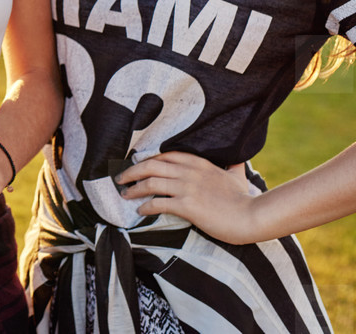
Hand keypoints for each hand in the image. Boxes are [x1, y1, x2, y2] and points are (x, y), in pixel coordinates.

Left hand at [117, 152, 259, 243]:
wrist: (252, 217)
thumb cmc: (244, 199)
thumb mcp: (237, 176)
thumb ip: (232, 165)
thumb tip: (239, 158)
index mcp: (198, 162)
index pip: (164, 155)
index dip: (146, 159)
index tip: (135, 165)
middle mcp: (189, 172)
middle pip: (151, 165)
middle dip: (131, 171)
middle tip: (120, 179)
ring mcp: (187, 188)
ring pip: (151, 182)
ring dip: (134, 188)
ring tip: (125, 194)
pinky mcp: (187, 206)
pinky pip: (158, 203)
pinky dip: (145, 206)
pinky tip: (139, 210)